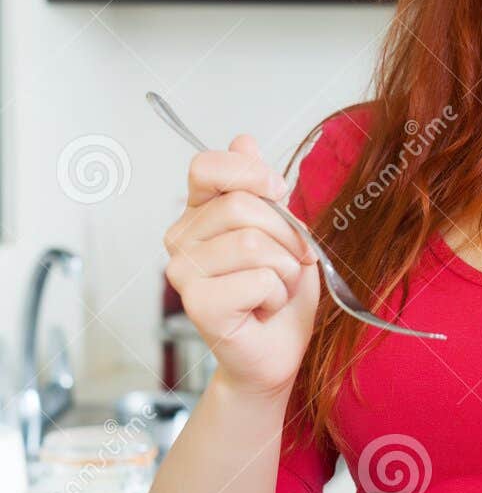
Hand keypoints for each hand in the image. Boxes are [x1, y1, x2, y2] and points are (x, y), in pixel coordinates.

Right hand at [163, 132, 319, 399]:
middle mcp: (181, 239)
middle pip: (243, 206)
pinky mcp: (198, 305)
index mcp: (199, 213)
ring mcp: (184, 273)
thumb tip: (243, 140)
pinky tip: (263, 310)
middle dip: (286, 235)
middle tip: (289, 263)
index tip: (279, 193)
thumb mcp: (282, 231)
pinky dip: (276, 295)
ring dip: (284, 270)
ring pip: (253, 244)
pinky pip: (258, 279)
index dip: (250, 173)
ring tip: (274, 289)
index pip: (206, 166)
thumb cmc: (279, 294)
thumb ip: (262, 189)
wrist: (279, 352)